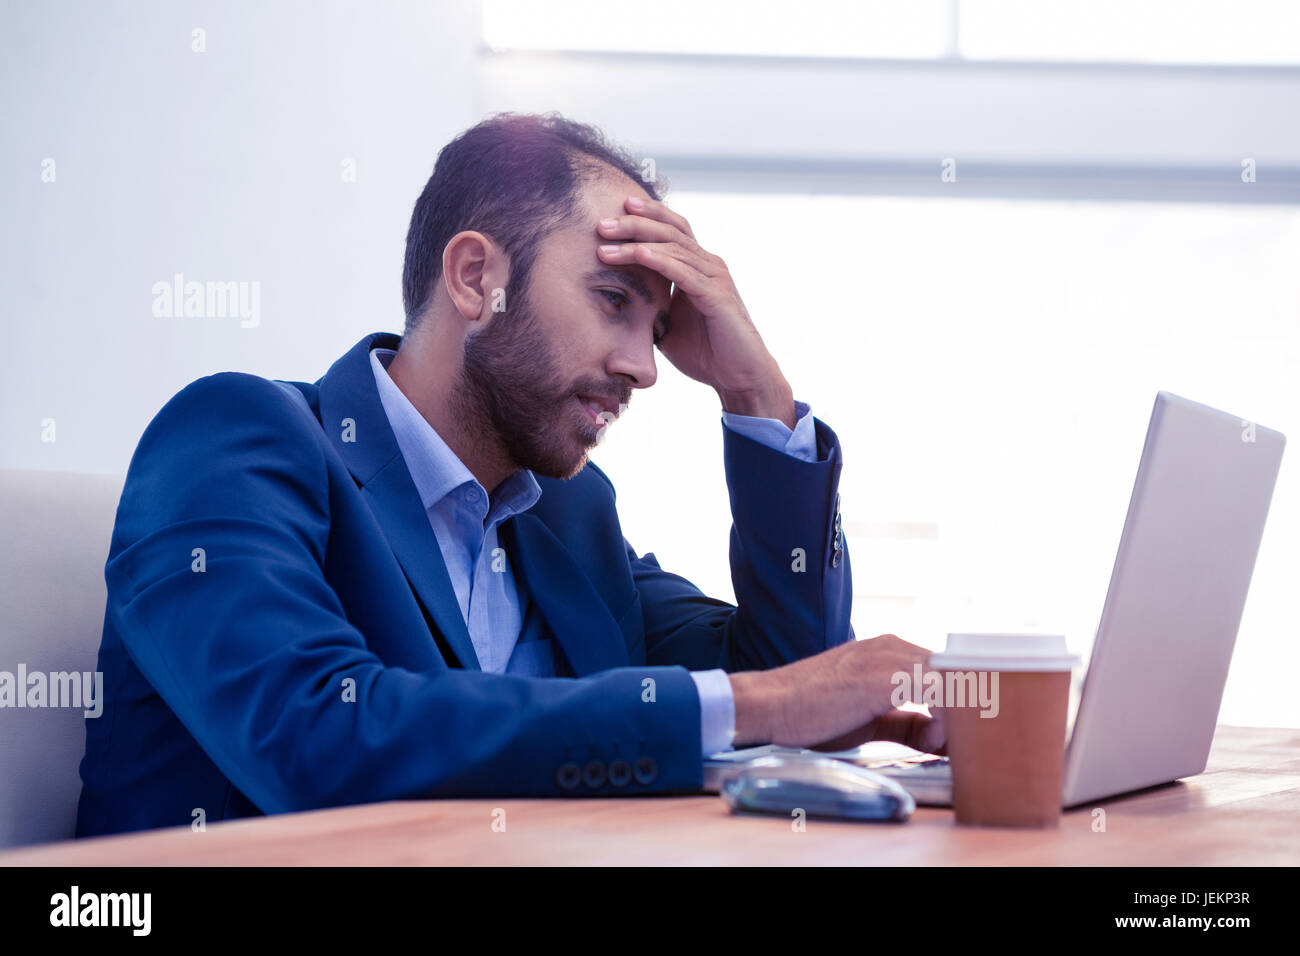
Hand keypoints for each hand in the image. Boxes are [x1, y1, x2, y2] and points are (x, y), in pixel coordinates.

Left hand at [597, 195, 795, 427]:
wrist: (739, 378)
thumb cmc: (706, 354)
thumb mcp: (668, 326)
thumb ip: (650, 309)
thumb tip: (617, 307)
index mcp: (698, 268)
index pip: (672, 230)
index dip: (647, 216)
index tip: (614, 209)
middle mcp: (709, 265)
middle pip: (670, 231)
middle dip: (634, 223)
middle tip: (601, 223)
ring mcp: (715, 278)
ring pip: (673, 248)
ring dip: (637, 242)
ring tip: (606, 242)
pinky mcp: (717, 296)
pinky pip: (684, 273)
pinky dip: (660, 261)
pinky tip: (638, 253)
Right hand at [729, 634, 947, 755]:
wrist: (769, 705)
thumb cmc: (810, 712)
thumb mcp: (869, 720)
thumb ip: (906, 723)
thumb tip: (940, 737)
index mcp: (890, 650)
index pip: (947, 672)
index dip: (957, 708)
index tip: (949, 741)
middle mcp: (895, 646)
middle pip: (958, 673)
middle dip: (964, 713)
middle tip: (952, 747)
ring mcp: (891, 658)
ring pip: (955, 680)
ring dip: (958, 717)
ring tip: (941, 746)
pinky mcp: (886, 677)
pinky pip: (941, 691)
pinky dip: (946, 719)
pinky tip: (931, 742)